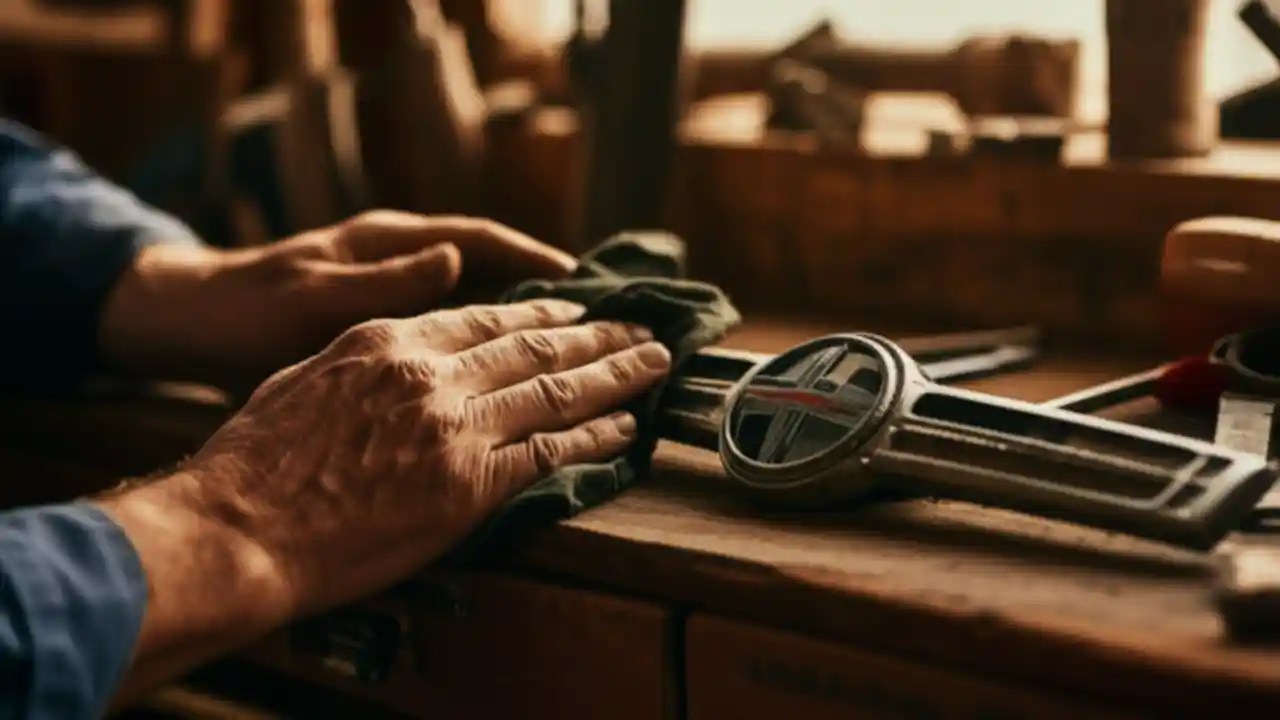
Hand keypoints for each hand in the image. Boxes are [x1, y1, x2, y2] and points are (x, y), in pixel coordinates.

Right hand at [96, 299, 670, 696]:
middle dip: (599, 335)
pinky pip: (550, 452)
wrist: (240, 527)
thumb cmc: (252, 461)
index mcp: (388, 341)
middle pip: (535, 346)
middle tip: (641, 326)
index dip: (541, 313)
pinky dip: (595, 437)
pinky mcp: (470, 485)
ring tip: (656, 361)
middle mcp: (431, 373)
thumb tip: (392, 355)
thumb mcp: (301, 378)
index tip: (575, 311)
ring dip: (617, 374)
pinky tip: (627, 429)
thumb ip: (360, 360)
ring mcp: (455, 427)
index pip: (484, 318)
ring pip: (557, 389)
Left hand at [99, 211, 576, 384]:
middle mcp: (397, 267)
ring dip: (525, 330)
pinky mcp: (376, 337)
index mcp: (387, 246)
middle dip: (551, 302)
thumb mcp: (310, 296)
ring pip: (475, 313)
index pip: (481, 242)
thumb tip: (456, 257)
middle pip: (492, 277)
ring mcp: (389, 303)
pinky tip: (512, 386)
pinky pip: (449, 343)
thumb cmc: (243, 314)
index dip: (537, 262)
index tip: (589, 286)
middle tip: (610, 324)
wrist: (189, 333)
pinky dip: (486, 357)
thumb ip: (385, 283)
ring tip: (580, 354)